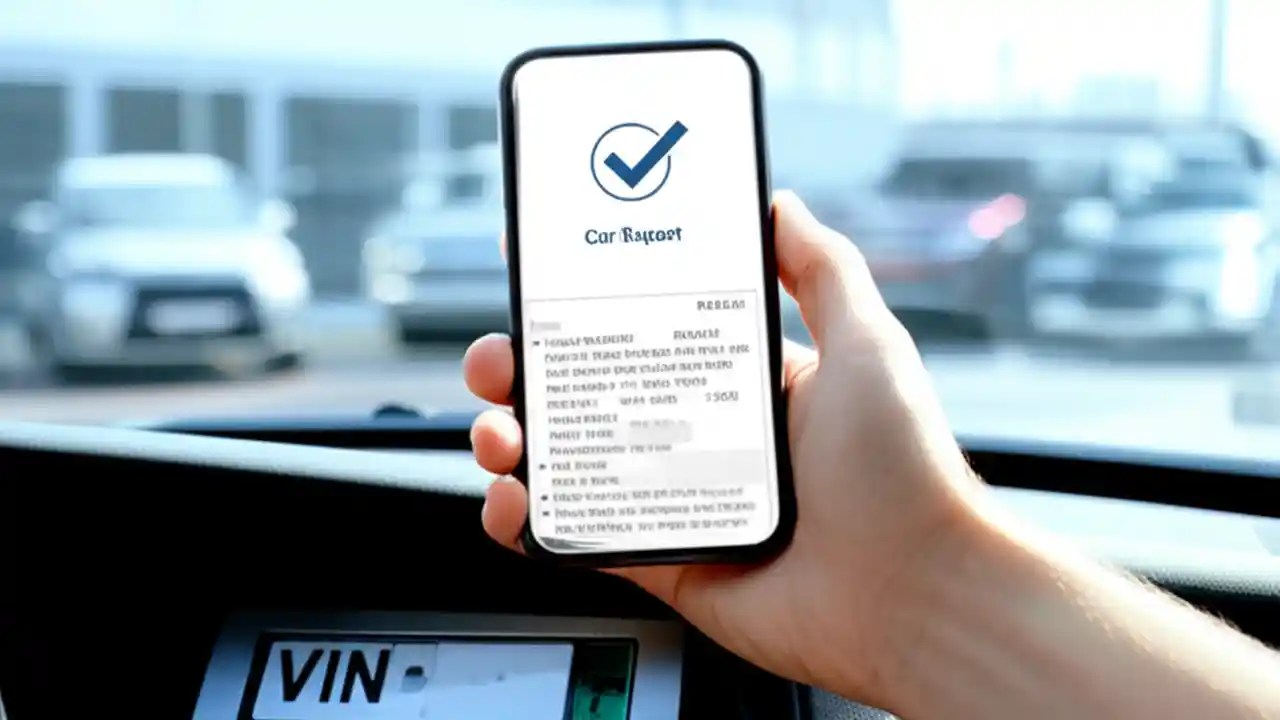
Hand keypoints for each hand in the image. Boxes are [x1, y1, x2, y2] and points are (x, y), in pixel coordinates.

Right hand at [463, 191, 985, 703]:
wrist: (916, 593)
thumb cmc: (903, 468)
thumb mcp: (868, 342)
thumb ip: (822, 267)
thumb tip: (782, 203)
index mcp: (744, 383)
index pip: (645, 332)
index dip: (585, 310)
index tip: (540, 283)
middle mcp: (705, 437)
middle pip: (591, 394)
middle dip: (529, 372)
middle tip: (500, 362)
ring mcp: (681, 499)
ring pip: (573, 461)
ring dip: (515, 439)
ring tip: (500, 431)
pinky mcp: (667, 560)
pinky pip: (582, 536)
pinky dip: (533, 522)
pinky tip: (515, 500)